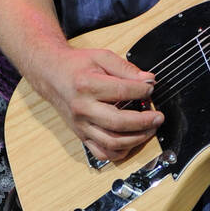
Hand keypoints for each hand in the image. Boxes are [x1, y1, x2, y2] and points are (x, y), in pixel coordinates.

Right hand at [38, 45, 161, 162]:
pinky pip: (102, 153)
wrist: (52, 75)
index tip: (151, 89)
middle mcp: (82, 108)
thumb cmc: (77, 66)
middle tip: (158, 116)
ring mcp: (81, 125)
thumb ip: (126, 68)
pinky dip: (120, 152)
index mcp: (86, 86)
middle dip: (144, 121)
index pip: (122, 92)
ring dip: (136, 139)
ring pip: (112, 143)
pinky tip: (131, 142)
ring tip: (149, 129)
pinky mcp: (81, 136)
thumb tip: (148, 80)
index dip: (142, 91)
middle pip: (118, 122)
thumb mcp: (101, 57)